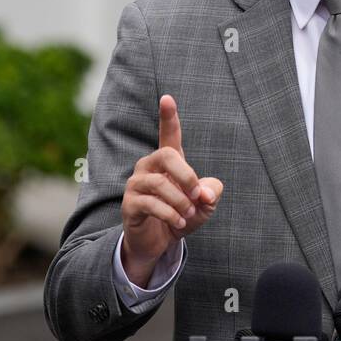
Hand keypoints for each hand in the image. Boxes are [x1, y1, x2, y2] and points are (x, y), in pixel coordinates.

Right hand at [119, 94, 223, 286]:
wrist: (160, 243)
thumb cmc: (183, 215)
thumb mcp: (205, 204)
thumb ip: (210, 192)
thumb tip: (204, 193)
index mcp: (168, 162)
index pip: (168, 135)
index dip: (168, 116)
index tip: (168, 98)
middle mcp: (148, 167)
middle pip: (165, 154)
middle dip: (187, 175)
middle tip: (198, 196)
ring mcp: (136, 185)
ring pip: (159, 183)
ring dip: (180, 201)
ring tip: (189, 215)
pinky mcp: (130, 205)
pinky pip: (150, 204)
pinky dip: (170, 214)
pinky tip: (179, 223)